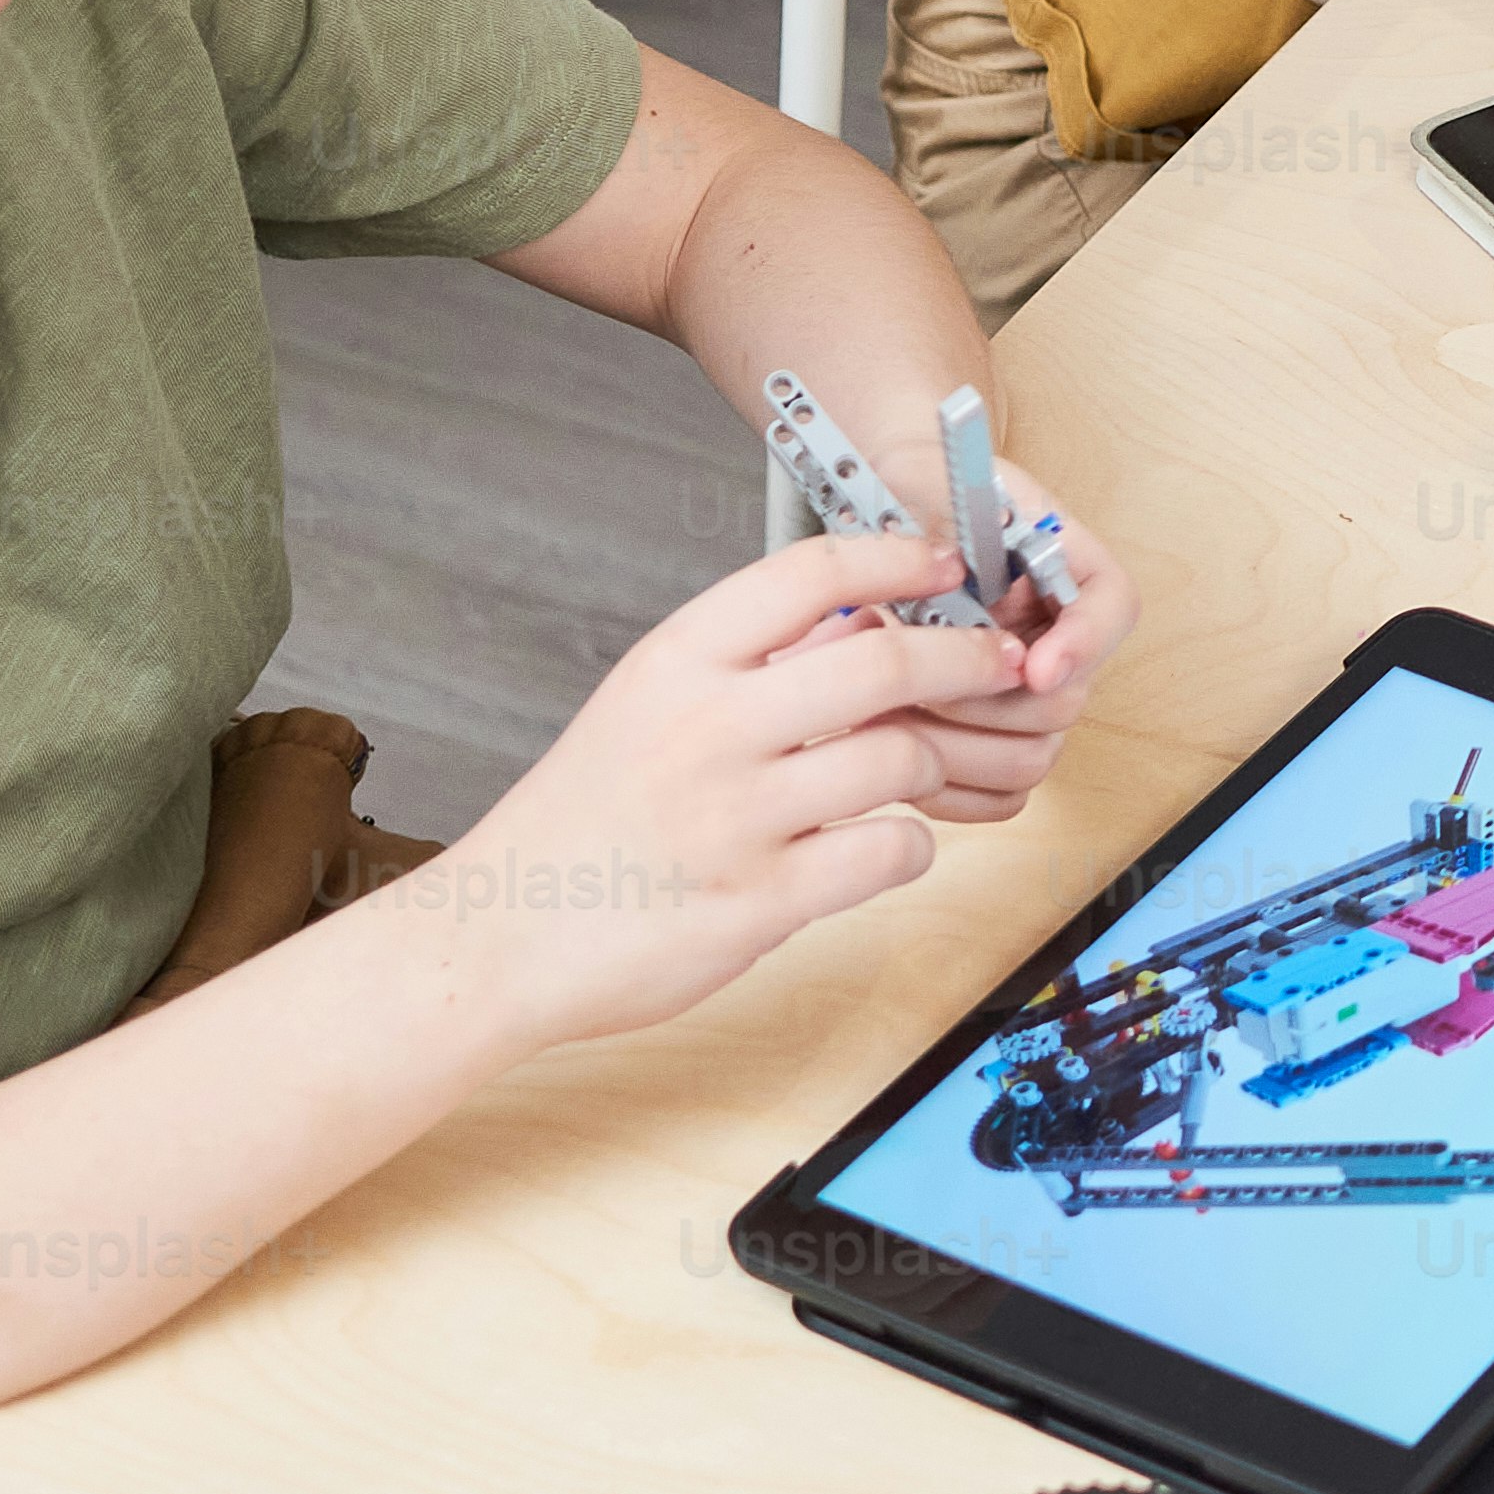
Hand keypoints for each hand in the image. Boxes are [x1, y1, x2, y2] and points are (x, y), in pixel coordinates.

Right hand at [423, 530, 1035, 1040]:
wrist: (495, 936)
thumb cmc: (579, 820)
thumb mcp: (643, 707)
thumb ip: (744, 666)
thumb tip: (861, 618)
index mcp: (677, 664)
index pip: (811, 570)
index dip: (898, 557)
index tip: (946, 565)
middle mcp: (708, 729)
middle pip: (883, 658)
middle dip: (964, 655)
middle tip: (998, 661)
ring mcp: (736, 818)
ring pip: (898, 756)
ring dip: (935, 762)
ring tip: (923, 770)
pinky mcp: (759, 902)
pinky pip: (888, 853)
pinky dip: (909, 848)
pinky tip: (887, 847)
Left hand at [914, 472, 1140, 826]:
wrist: (873, 505)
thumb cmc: (911, 491)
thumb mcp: (939, 484)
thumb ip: (965, 523)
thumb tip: (961, 579)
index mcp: (1064, 566)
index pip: (1114, 607)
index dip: (1085, 644)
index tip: (1036, 664)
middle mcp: (1054, 635)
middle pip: (1065, 700)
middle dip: (986, 699)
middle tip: (915, 677)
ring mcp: (1022, 692)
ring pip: (1031, 753)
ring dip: (958, 740)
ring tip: (886, 702)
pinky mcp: (985, 740)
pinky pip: (997, 792)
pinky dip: (951, 785)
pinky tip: (898, 747)